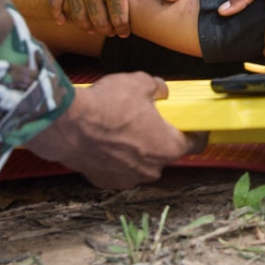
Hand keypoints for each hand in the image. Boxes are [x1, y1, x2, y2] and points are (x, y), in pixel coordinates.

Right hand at [25, 73, 202, 188]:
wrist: (68, 125)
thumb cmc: (107, 106)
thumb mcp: (140, 83)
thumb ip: (158, 88)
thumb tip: (161, 91)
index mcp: (168, 147)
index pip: (196, 144)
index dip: (196, 133)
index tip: (193, 126)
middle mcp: (151, 169)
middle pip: (164, 153)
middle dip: (158, 138)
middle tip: (147, 120)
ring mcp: (128, 179)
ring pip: (140, 163)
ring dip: (135, 149)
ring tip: (121, 128)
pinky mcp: (105, 182)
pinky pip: (117, 168)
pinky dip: (114, 158)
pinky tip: (105, 141)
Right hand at [49, 0, 177, 36]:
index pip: (118, 19)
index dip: (122, 29)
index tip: (124, 32)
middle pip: (98, 21)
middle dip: (106, 30)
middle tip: (109, 31)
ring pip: (78, 16)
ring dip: (85, 26)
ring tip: (92, 28)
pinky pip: (55, 1)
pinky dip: (58, 13)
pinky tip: (62, 20)